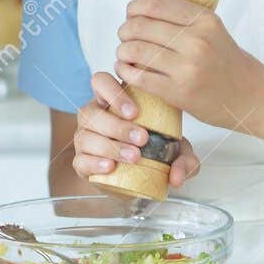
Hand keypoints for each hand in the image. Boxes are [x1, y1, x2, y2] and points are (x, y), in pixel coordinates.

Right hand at [72, 71, 200, 185]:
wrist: (136, 181)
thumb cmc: (152, 154)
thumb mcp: (176, 153)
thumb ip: (184, 160)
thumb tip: (178, 176)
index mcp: (111, 102)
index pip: (101, 82)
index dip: (113, 92)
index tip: (134, 112)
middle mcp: (94, 117)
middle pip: (92, 112)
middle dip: (117, 126)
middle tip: (142, 139)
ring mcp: (84, 139)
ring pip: (85, 136)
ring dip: (110, 146)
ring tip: (133, 157)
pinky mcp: (80, 162)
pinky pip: (79, 159)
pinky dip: (94, 162)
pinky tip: (110, 167)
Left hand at [115, 0, 263, 131]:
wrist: (251, 97)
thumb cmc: (229, 64)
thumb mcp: (213, 30)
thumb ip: (185, 19)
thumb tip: (146, 8)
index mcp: (204, 20)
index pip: (155, 4)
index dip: (134, 8)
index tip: (130, 14)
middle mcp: (196, 40)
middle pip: (141, 26)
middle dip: (124, 30)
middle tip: (124, 36)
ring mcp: (187, 67)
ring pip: (136, 50)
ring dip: (122, 51)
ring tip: (124, 54)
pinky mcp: (179, 92)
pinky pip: (139, 77)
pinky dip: (125, 71)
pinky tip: (125, 70)